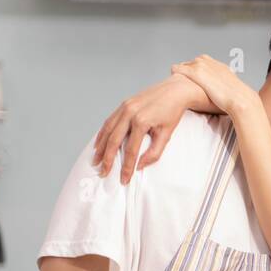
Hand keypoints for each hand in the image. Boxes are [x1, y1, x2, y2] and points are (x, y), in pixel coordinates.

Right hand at [92, 74, 214, 184]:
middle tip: (102, 172)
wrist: (175, 90)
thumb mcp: (167, 134)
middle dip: (107, 159)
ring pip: (108, 130)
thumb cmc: (172, 112)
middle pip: (114, 141)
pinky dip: (103, 133)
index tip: (124, 179)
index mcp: (141, 121)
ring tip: (96, 160)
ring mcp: (125, 107)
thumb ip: (154, 152)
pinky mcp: (124, 104)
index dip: (127, 167)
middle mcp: (130, 113)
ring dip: (101, 147)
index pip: (131, 150)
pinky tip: (99, 143)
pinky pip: (109, 121)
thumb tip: (140, 166)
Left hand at [171, 56, 256, 117]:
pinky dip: (175, 73)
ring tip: (177, 81)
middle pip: (191, 62)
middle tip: (182, 80)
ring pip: (184, 65)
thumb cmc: (238, 100)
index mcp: (218, 65)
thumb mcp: (232, 90)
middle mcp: (209, 62)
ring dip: (180, 72)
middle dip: (186, 70)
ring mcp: (201, 66)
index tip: (193, 78)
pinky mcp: (196, 73)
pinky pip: (178, 69)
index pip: (202, 62)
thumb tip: (226, 97)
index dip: (196, 70)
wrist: (240, 99)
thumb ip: (226, 89)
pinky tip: (172, 80)